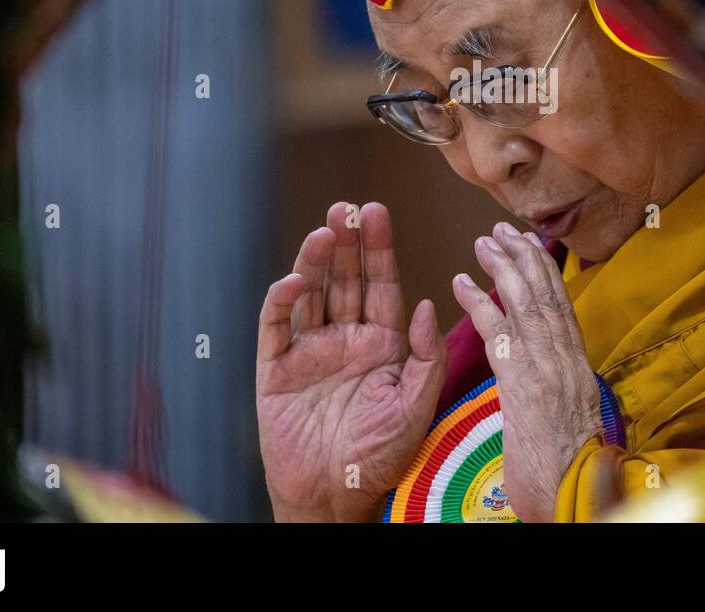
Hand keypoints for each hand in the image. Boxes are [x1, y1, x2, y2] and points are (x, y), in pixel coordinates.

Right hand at [257, 202, 444, 521]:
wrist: (336, 496)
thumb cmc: (381, 457)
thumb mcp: (416, 404)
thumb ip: (426, 355)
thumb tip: (428, 303)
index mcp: (382, 344)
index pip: (381, 285)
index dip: (379, 249)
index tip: (377, 213)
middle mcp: (345, 340)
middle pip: (344, 279)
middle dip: (346, 243)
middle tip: (347, 208)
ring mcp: (310, 351)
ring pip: (312, 293)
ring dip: (315, 261)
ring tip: (325, 230)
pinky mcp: (276, 368)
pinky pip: (277, 327)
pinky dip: (282, 300)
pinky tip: (294, 280)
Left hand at [451, 222, 600, 522]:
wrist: (576, 493)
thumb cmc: (571, 472)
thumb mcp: (571, 422)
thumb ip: (560, 396)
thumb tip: (553, 387)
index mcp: (578, 366)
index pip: (562, 307)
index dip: (545, 273)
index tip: (530, 247)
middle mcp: (566, 358)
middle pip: (546, 294)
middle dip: (524, 256)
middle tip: (502, 230)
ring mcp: (546, 366)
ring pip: (526, 302)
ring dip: (502, 266)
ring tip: (482, 242)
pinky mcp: (523, 380)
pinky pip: (498, 330)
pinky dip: (479, 301)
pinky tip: (460, 281)